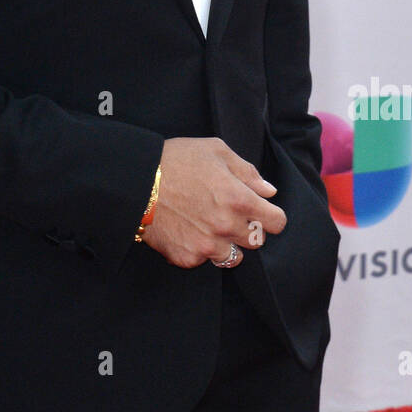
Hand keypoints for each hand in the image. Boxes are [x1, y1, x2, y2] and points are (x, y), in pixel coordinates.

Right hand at [139, 137, 285, 268]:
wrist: (135, 180)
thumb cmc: (176, 160)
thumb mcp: (215, 151)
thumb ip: (247, 172)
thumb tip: (268, 191)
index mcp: (238, 199)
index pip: (277, 223)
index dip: (271, 216)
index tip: (262, 212)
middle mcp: (226, 226)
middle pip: (256, 241)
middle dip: (248, 229)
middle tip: (229, 214)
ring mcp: (206, 245)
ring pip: (232, 256)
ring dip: (226, 243)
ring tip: (207, 224)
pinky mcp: (186, 257)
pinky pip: (204, 261)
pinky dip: (199, 250)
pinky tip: (188, 231)